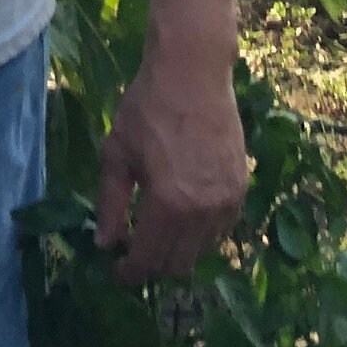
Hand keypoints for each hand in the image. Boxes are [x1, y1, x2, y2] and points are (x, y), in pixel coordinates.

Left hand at [96, 43, 248, 282]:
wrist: (193, 74)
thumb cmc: (147, 109)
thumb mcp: (117, 153)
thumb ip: (110, 204)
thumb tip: (105, 245)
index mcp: (169, 204)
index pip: (149, 259)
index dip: (130, 273)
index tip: (117, 273)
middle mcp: (204, 212)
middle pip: (178, 264)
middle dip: (153, 265)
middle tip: (134, 251)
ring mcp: (228, 202)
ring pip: (202, 251)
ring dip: (178, 251)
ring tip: (156, 233)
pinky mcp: (241, 190)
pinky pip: (221, 231)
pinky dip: (201, 235)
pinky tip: (182, 217)